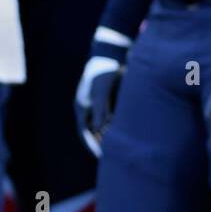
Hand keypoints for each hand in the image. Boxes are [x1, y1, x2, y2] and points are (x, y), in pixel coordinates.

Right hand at [74, 28, 130, 156]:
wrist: (111, 51)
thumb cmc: (106, 70)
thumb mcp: (102, 89)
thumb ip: (102, 109)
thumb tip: (102, 130)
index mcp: (82, 105)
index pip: (85, 132)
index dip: (94, 146)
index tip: (104, 159)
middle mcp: (87, 106)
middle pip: (92, 131)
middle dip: (101, 145)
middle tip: (112, 160)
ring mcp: (95, 103)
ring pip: (101, 125)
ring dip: (109, 137)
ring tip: (122, 151)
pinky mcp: (106, 100)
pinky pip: (110, 118)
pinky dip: (116, 128)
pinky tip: (128, 133)